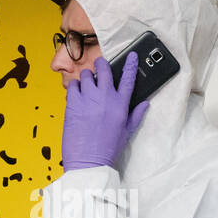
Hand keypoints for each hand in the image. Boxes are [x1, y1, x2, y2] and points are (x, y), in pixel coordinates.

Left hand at [61, 52, 149, 171]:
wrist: (89, 161)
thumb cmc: (107, 149)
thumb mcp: (127, 132)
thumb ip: (136, 115)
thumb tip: (145, 104)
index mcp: (121, 105)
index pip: (129, 79)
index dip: (131, 65)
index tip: (132, 55)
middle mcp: (105, 98)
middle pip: (104, 69)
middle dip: (101, 64)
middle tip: (99, 65)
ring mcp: (88, 99)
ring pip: (85, 75)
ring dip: (86, 78)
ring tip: (86, 87)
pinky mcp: (73, 103)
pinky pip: (72, 86)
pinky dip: (74, 88)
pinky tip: (76, 96)